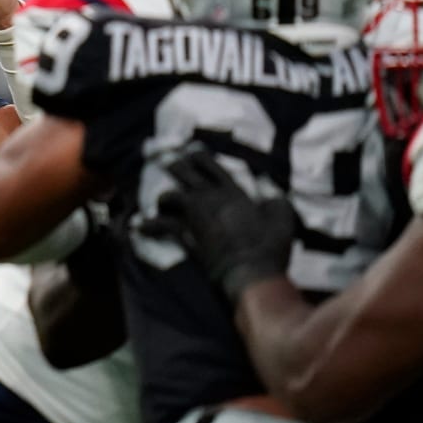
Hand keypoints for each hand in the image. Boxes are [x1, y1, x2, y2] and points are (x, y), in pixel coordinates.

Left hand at [149, 148, 296, 302]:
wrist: (250, 273)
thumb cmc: (269, 247)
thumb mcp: (283, 219)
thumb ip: (276, 202)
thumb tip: (272, 193)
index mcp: (233, 193)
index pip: (213, 167)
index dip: (200, 157)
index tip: (191, 149)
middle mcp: (210, 199)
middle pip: (185, 174)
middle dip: (175, 166)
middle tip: (168, 163)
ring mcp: (195, 217)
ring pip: (170, 196)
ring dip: (164, 198)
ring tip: (161, 202)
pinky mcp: (185, 236)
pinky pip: (161, 226)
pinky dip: (148, 226)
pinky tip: (139, 226)